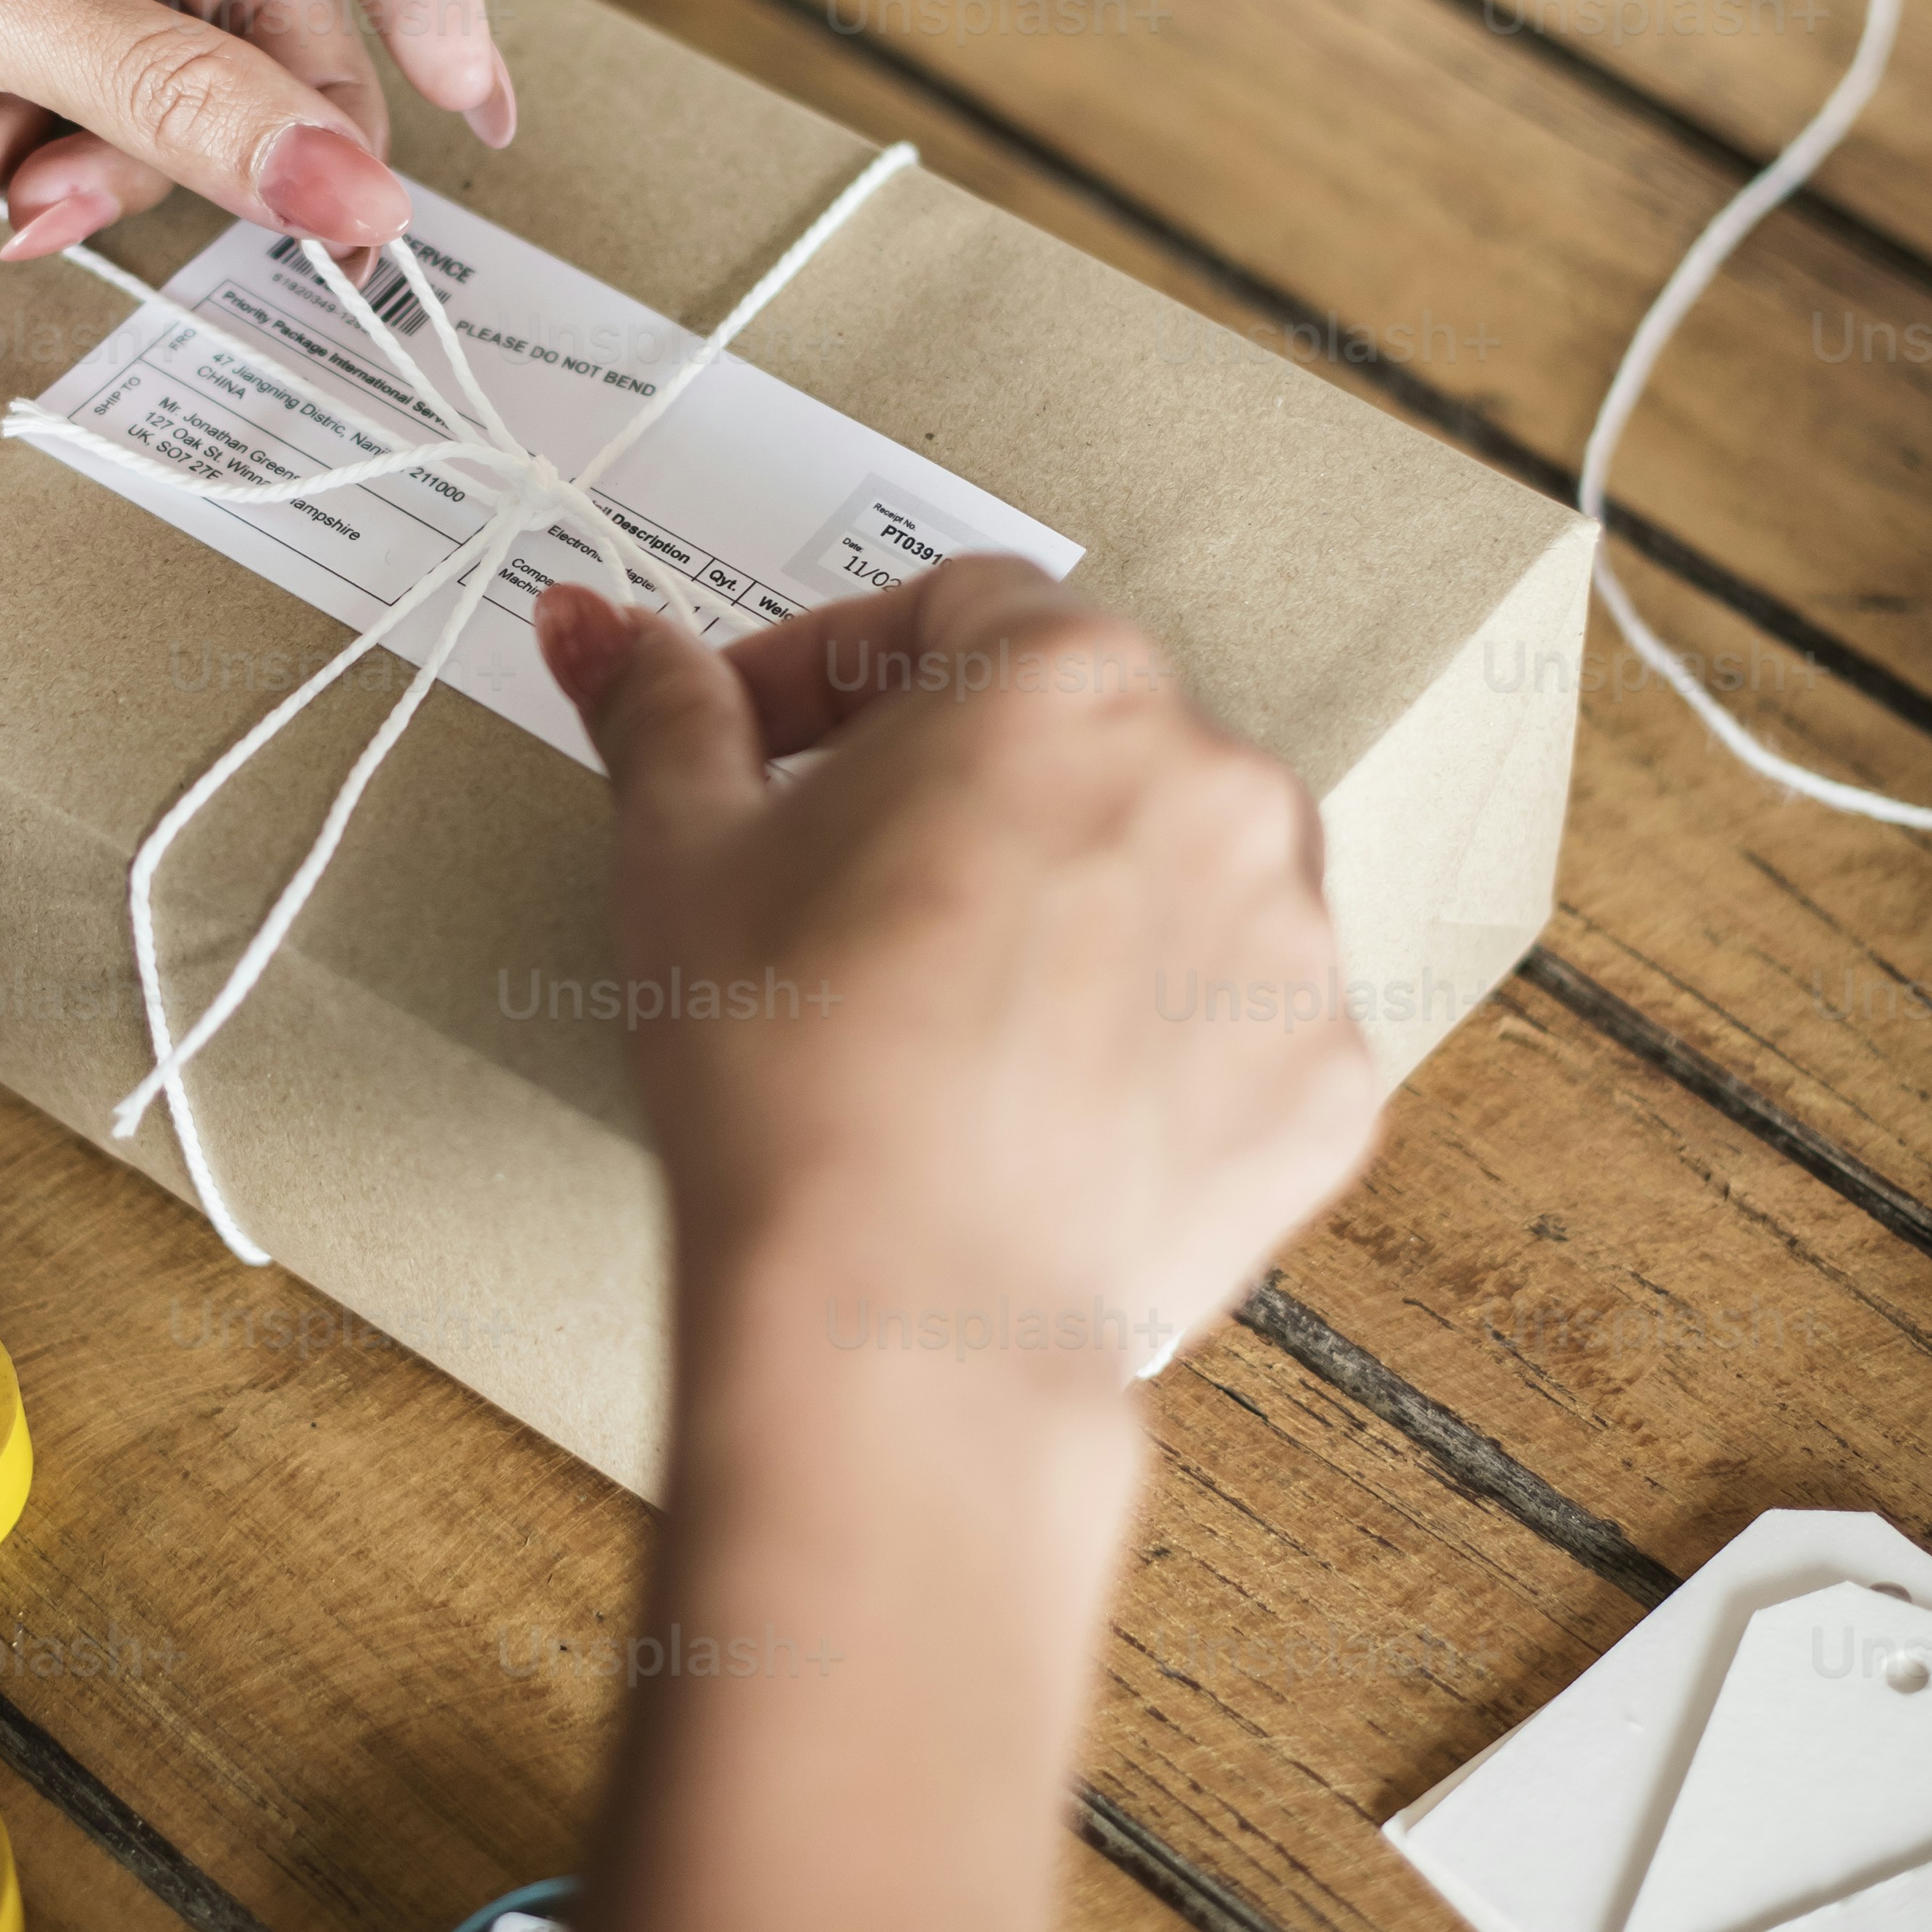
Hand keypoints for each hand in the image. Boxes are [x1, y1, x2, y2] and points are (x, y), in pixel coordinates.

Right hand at [533, 555, 1376, 1374]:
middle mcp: (1216, 778)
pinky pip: (1226, 1019)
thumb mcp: (682, 856)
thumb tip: (611, 635)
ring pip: (1165, 871)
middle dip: (953, 784)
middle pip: (1073, 733)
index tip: (764, 739)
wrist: (904, 1323)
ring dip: (1065, 902)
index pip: (948, 609)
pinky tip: (1030, 1098)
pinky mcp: (1321, 1079)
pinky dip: (1144, 1039)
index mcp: (1066, 681)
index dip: (831, 669)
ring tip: (939, 1006)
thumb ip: (662, 712)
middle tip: (840, 879)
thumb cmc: (794, 1081)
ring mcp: (1291, 936)